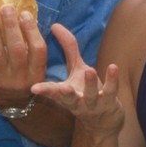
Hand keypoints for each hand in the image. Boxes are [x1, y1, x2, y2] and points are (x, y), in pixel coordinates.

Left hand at [0, 5, 47, 105]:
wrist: (15, 104)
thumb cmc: (29, 78)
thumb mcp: (39, 67)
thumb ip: (34, 47)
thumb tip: (22, 17)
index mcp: (37, 72)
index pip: (38, 50)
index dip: (31, 31)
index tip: (25, 14)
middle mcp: (21, 76)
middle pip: (16, 49)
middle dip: (11, 26)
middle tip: (6, 7)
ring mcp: (3, 78)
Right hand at [32, 23, 123, 137]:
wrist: (103, 121)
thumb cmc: (84, 90)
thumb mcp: (75, 69)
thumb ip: (67, 48)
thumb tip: (55, 25)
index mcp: (65, 95)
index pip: (51, 93)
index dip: (43, 90)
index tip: (33, 89)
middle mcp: (77, 101)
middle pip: (69, 98)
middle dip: (66, 94)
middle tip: (63, 88)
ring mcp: (94, 103)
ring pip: (91, 95)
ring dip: (90, 84)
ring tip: (90, 71)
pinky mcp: (109, 102)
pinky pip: (111, 91)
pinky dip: (112, 80)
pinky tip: (113, 67)